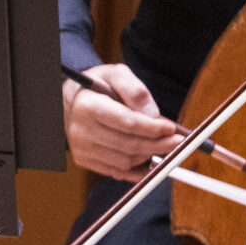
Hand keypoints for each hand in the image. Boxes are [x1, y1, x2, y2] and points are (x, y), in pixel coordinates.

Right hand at [63, 64, 180, 182]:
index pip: (127, 123)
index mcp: (89, 107)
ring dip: (148, 157)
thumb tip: (154, 115)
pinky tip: (151, 161)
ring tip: (165, 148)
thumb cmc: (97, 85)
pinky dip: (136, 170)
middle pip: (127, 145)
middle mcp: (81, 131)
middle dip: (156, 145)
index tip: (171, 128)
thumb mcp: (117, 74)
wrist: (69, 101)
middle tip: (176, 142)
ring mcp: (81, 148)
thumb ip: (136, 90)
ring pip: (123, 161)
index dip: (152, 128)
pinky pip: (115, 171)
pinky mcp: (84, 160)